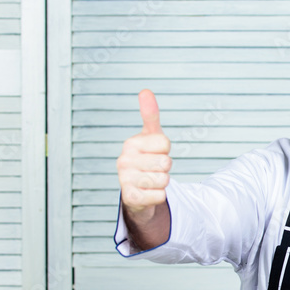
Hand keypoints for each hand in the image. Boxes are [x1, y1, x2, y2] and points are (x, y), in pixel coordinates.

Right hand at [117, 89, 171, 220]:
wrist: (137, 190)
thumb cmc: (146, 159)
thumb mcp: (151, 136)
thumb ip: (150, 115)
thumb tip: (145, 91)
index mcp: (130, 143)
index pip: (165, 143)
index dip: (166, 150)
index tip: (156, 153)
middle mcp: (123, 160)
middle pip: (166, 162)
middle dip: (165, 168)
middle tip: (155, 169)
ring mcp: (125, 180)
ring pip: (164, 180)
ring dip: (163, 183)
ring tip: (151, 180)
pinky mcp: (131, 199)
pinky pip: (160, 196)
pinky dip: (159, 196)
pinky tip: (148, 193)